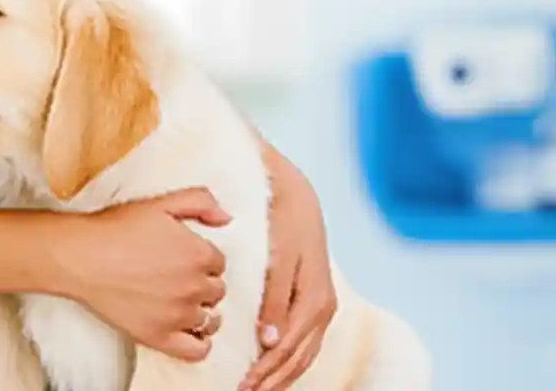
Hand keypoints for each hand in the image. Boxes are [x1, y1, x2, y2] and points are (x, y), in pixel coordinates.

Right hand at [54, 187, 230, 361]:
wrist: (81, 256)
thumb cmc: (116, 228)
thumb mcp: (160, 203)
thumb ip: (200, 201)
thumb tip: (226, 217)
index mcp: (198, 254)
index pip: (218, 263)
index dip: (202, 259)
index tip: (183, 257)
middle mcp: (194, 286)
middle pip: (217, 291)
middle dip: (201, 283)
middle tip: (177, 276)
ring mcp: (178, 314)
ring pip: (210, 319)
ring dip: (201, 310)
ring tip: (181, 303)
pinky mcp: (160, 336)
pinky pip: (197, 350)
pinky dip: (199, 343)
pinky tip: (188, 331)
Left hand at [240, 151, 337, 390]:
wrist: (294, 194)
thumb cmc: (281, 222)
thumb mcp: (278, 257)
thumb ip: (274, 299)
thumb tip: (270, 342)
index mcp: (316, 299)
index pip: (289, 349)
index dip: (266, 371)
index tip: (242, 385)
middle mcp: (323, 308)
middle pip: (298, 358)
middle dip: (272, 380)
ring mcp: (321, 306)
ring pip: (303, 354)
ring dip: (280, 376)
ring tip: (254, 390)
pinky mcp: (313, 301)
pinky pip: (303, 341)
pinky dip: (287, 360)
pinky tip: (270, 369)